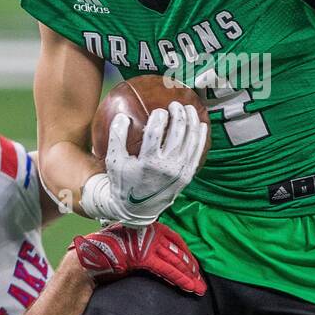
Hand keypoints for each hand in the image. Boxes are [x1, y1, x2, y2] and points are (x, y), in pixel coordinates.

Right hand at [70, 222, 205, 295]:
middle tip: (201, 281)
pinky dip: (178, 278)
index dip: (186, 254)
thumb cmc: (107, 250)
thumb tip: (159, 255)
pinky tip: (187, 286)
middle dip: (191, 268)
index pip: (175, 240)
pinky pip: (166, 269)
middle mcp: (151, 232)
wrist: (90, 255)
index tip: (194, 266)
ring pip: (175, 261)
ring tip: (198, 288)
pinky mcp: (144, 257)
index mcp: (149, 226)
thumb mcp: (130, 243)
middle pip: (177, 252)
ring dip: (189, 276)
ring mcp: (148, 244)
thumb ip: (145, 245)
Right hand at [99, 102, 205, 226]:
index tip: (159, 111)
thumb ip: (117, 137)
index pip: (156, 132)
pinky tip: (201, 124)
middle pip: (178, 132)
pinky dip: (201, 136)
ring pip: (191, 139)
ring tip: (188, 109)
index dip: (159, 116)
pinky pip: (198, 152)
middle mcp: (167, 167)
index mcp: (148, 162)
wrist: (137, 209)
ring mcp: (180, 171)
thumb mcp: (114, 161)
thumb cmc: (123, 182)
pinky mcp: (187, 175)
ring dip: (192, 120)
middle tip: (175, 105)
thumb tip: (123, 116)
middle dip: (178, 113)